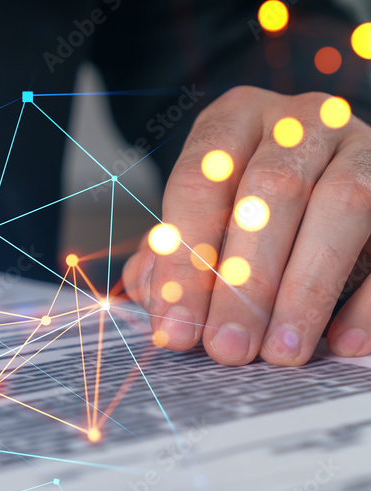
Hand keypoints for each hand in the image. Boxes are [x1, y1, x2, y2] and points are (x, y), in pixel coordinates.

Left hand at [123, 86, 370, 365]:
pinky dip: (370, 299)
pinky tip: (343, 341)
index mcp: (234, 118)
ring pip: (343, 205)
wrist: (323, 175)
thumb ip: (170, 258)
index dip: (184, 262)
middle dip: (246, 282)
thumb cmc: (245, 207)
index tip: (176, 329)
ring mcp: (364, 146)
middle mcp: (302, 121)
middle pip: (272, 191)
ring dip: (307, 290)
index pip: (199, 182)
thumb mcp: (199, 220)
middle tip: (229, 349)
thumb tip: (160, 307)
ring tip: (282, 352)